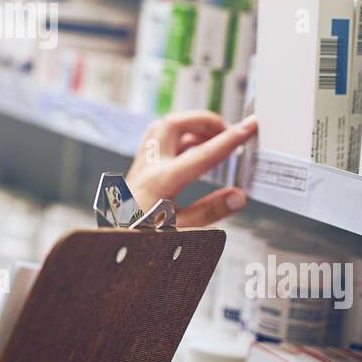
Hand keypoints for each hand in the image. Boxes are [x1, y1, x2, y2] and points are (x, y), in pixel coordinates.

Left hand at [124, 111, 257, 227]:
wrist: (112, 240)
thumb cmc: (141, 239)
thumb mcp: (180, 231)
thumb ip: (210, 211)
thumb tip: (239, 196)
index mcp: (161, 183)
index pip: (202, 154)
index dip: (230, 140)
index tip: (249, 127)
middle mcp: (148, 167)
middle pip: (175, 123)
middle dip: (205, 121)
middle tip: (228, 131)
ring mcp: (140, 163)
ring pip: (164, 126)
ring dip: (190, 125)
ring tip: (214, 137)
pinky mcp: (138, 165)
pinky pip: (157, 137)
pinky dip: (179, 135)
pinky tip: (193, 148)